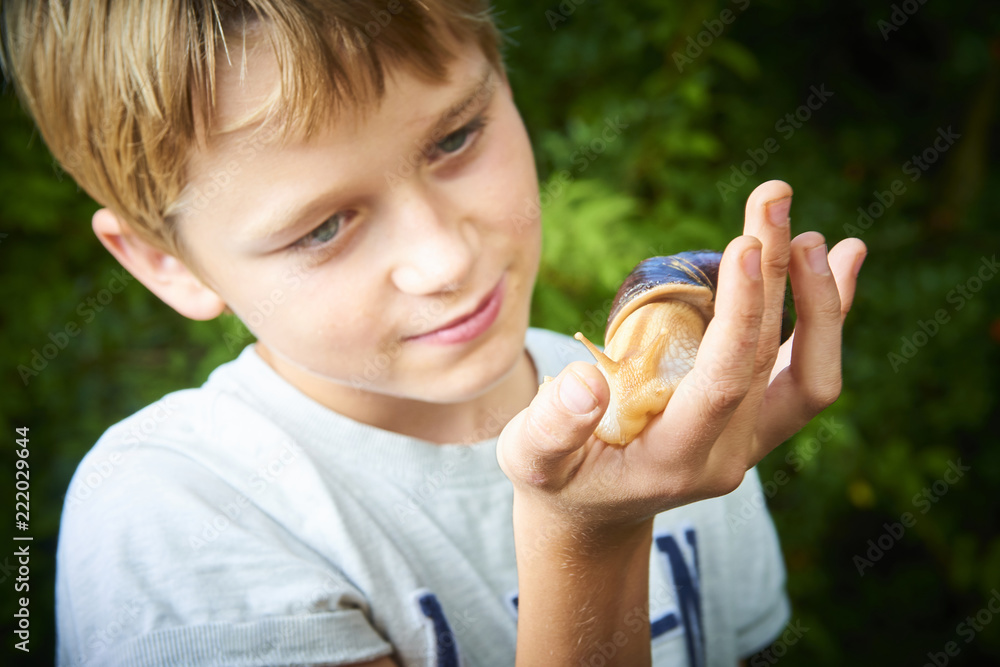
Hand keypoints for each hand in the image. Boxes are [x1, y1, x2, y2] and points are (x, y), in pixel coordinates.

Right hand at [497, 180, 866, 532]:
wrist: (597, 513)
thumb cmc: (558, 479)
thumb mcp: (531, 458)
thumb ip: (552, 426)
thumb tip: (585, 380)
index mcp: (676, 459)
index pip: (725, 382)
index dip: (742, 314)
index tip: (748, 244)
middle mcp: (730, 453)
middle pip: (770, 358)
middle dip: (775, 274)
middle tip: (773, 197)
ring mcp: (753, 440)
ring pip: (806, 368)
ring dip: (816, 296)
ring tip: (812, 231)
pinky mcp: (759, 422)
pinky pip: (806, 370)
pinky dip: (826, 315)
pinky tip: (841, 259)